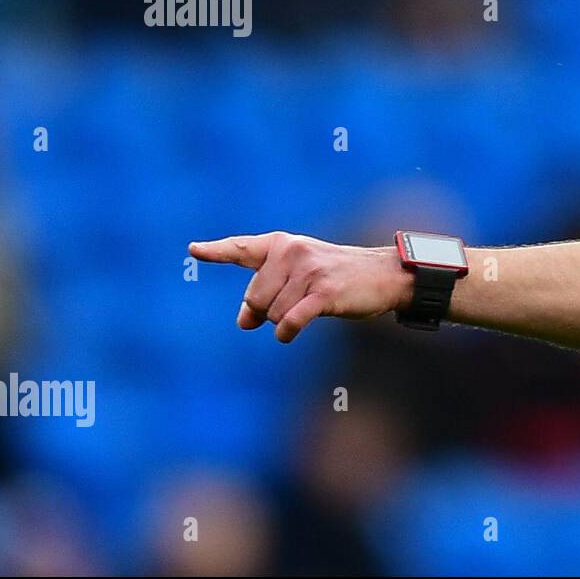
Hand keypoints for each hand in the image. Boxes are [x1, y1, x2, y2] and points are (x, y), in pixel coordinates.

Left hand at [188, 232, 412, 342]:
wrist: (384, 275)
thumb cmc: (339, 277)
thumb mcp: (301, 279)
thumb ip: (268, 293)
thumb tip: (243, 322)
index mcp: (283, 244)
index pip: (243, 248)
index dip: (217, 251)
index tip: (194, 250)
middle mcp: (292, 252)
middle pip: (255, 298)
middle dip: (268, 312)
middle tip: (296, 305)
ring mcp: (308, 272)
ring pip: (272, 313)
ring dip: (284, 322)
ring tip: (310, 308)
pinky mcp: (324, 293)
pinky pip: (290, 321)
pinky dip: (286, 332)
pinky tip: (288, 334)